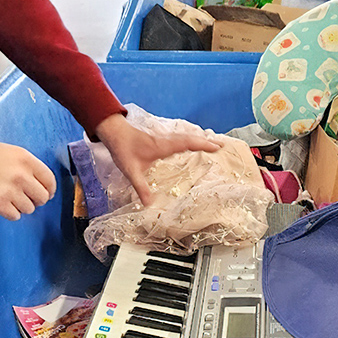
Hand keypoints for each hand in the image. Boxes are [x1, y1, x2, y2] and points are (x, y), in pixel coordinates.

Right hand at [0, 134, 56, 219]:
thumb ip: (25, 167)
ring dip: (20, 206)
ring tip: (6, 196)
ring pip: (29, 209)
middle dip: (34, 200)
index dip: (49, 190)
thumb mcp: (9, 152)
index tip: (46, 194)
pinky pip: (15, 216)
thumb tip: (38, 185)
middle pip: (42, 198)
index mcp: (26, 160)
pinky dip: (9, 212)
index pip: (49, 180)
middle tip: (23, 196)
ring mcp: (11, 190)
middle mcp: (22, 175)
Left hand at [95, 113, 221, 206]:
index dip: (201, 144)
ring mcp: (164, 138)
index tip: (215, 147)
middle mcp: (166, 140)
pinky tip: (195, 144)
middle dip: (206, 141)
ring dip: (200, 139)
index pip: (186, 143)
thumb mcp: (131, 172)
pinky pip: (181, 138)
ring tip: (214, 144)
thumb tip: (149, 205)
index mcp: (161, 146)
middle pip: (190, 138)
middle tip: (222, 145)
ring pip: (186, 137)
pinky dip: (191, 140)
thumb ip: (141, 188)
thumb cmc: (123, 150)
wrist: (115, 133)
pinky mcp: (162, 140)